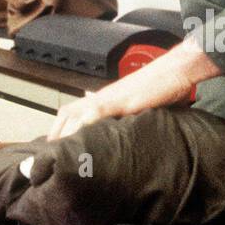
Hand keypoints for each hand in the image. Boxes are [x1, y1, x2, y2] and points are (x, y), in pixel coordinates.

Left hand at [46, 37, 221, 141]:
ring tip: (56, 152)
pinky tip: (77, 141)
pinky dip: (84, 126)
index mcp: (107, 98)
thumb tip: (129, 131)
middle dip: (56, 132)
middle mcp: (103, 96)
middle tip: (48, 154)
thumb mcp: (143, 105)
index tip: (55, 145)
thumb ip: (131, 116)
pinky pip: (96, 113)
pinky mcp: (121, 101)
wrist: (176, 70)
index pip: (76, 110)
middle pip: (69, 112)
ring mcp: (110, 98)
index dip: (63, 126)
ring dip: (64, 132)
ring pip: (76, 113)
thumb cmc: (163, 86)